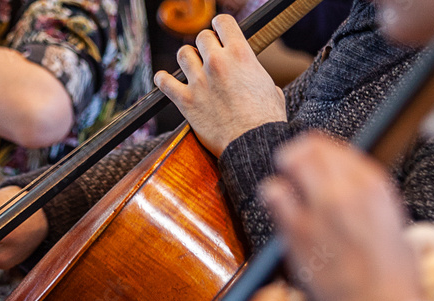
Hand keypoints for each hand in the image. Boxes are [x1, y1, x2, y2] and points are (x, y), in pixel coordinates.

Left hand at [154, 14, 285, 156]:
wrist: (252, 144)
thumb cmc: (266, 120)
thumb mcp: (270, 87)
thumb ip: (255, 74)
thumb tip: (251, 77)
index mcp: (240, 54)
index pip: (223, 22)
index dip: (220, 27)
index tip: (220, 34)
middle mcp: (217, 63)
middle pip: (202, 38)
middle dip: (206, 46)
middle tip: (209, 57)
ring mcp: (199, 81)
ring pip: (183, 54)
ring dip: (187, 59)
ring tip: (192, 68)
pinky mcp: (186, 101)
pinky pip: (164, 82)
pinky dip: (163, 80)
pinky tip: (165, 80)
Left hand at [263, 133, 422, 300]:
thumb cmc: (393, 279)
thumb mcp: (392, 225)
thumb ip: (366, 202)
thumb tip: (345, 190)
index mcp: (376, 187)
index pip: (337, 149)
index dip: (320, 151)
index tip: (313, 157)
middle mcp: (348, 190)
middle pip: (310, 148)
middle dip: (297, 154)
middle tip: (291, 164)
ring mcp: (321, 208)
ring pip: (290, 163)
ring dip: (284, 172)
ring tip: (283, 186)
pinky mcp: (298, 232)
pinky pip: (274, 196)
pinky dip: (273, 196)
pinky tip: (277, 205)